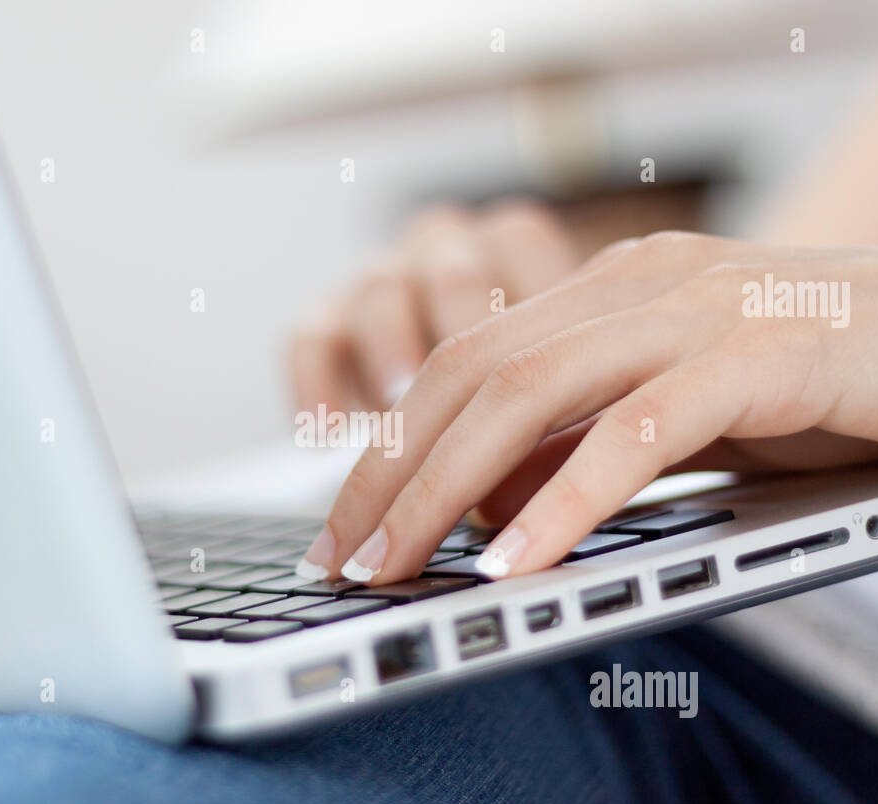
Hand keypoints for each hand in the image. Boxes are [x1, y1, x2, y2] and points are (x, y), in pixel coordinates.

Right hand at [287, 201, 579, 413]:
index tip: (552, 369)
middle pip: (447, 274)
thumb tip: (561, 484)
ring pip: (378, 294)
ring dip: (392, 353)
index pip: (519, 246)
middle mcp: (441, 251)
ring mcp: (380, 282)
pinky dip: (316, 384)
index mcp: (510, 244)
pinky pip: (308, 339)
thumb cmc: (536, 381)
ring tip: (401, 407)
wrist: (437, 384)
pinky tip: (326, 435)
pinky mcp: (325, 321)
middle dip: (461, 339)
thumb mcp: (566, 379)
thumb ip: (569, 409)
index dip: (532, 305)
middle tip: (477, 401)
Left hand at [297, 232, 877, 583]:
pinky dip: (570, 502)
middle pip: (469, 376)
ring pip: (529, 395)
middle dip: (388, 475)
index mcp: (614, 288)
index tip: (346, 523)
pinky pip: (643, 432)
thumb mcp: (690, 416)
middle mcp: (640, 283)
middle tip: (340, 560)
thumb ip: (596, 440)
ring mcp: (700, 309)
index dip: (388, 443)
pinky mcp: (769, 353)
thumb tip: (495, 501)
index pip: (463, 361)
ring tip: (396, 568)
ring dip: (446, 491)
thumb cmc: (844, 380)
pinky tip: (522, 565)